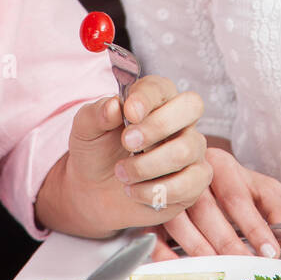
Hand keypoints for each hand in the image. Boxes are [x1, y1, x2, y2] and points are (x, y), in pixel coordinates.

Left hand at [63, 75, 211, 230]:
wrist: (95, 192)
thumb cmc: (96, 151)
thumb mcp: (86, 129)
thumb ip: (97, 113)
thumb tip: (113, 107)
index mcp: (155, 97)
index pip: (162, 87)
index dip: (147, 98)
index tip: (128, 113)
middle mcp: (179, 119)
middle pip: (191, 107)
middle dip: (157, 126)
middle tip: (127, 143)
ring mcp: (191, 149)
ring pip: (186, 149)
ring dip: (147, 166)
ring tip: (122, 173)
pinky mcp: (194, 180)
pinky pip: (191, 183)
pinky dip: (156, 190)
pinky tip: (135, 190)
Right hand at [150, 148, 280, 259]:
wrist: (180, 160)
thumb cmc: (222, 179)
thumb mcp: (253, 185)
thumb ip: (274, 207)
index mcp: (221, 164)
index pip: (238, 196)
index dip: (255, 225)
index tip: (270, 249)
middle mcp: (191, 174)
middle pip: (208, 210)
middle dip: (229, 242)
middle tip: (245, 265)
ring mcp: (167, 190)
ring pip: (179, 221)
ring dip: (199, 248)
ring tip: (218, 268)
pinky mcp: (149, 209)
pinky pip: (153, 232)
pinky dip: (164, 253)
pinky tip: (179, 268)